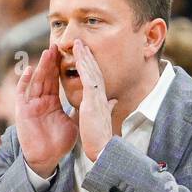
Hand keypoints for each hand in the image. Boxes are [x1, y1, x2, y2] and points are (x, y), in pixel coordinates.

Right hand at [15, 44, 78, 177]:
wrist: (46, 159)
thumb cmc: (58, 144)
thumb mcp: (73, 124)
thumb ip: (80, 111)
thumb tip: (95, 103)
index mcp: (53, 102)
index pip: (56, 80)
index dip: (60, 66)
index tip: (67, 52)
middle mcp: (41, 100)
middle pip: (46, 77)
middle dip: (51, 61)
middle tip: (57, 45)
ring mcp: (31, 104)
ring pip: (36, 81)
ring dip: (41, 67)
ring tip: (47, 53)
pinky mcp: (22, 111)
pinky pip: (22, 93)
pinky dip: (25, 81)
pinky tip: (30, 69)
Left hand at [72, 38, 117, 162]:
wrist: (102, 149)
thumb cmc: (100, 138)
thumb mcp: (103, 118)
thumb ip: (108, 108)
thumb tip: (113, 101)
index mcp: (101, 100)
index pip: (95, 79)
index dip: (90, 66)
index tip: (85, 55)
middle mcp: (101, 95)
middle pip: (94, 71)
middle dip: (87, 56)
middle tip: (81, 43)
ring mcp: (97, 96)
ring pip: (91, 70)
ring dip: (84, 56)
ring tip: (78, 43)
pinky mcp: (93, 99)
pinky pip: (87, 77)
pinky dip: (83, 65)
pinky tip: (78, 55)